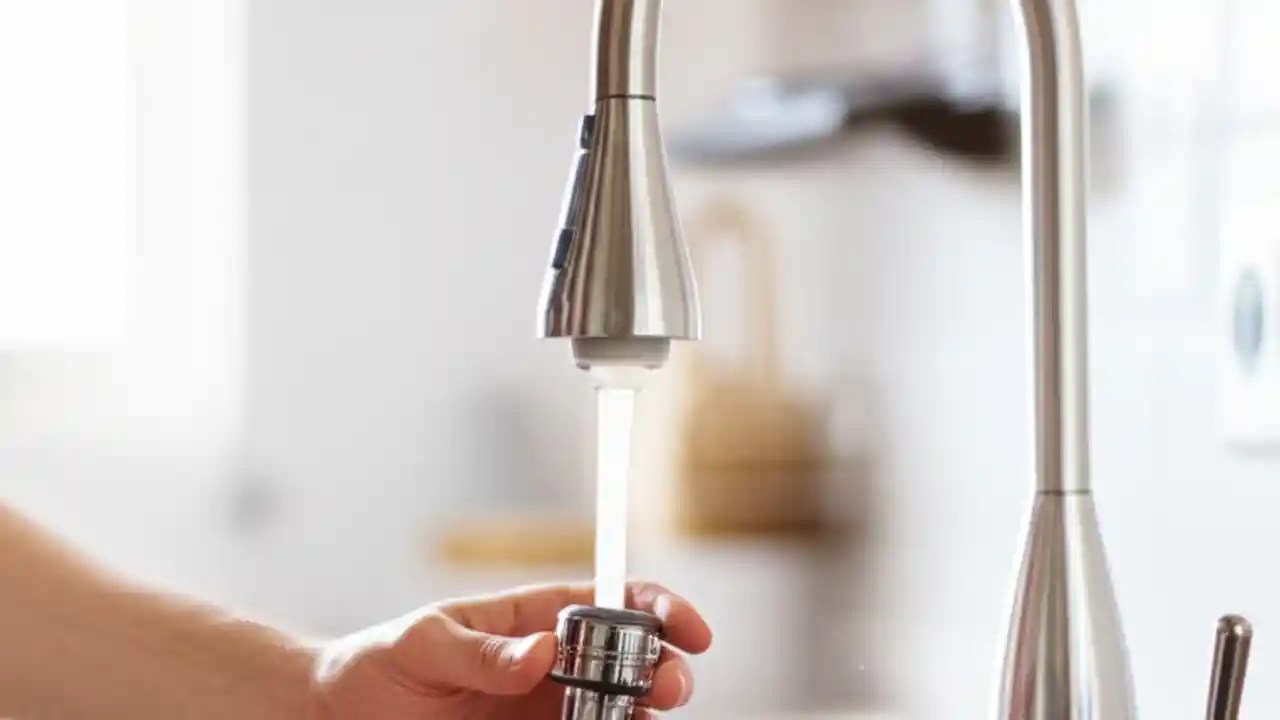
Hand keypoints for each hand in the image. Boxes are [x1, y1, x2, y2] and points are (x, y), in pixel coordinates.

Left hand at [310, 581, 712, 718]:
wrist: (338, 717)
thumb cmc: (377, 665)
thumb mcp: (420, 645)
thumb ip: (482, 650)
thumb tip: (544, 648)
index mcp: (534, 618)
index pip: (612, 600)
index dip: (660, 608)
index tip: (690, 631)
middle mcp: (553, 663)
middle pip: (631, 660)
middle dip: (664, 670)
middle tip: (666, 690)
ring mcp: (546, 710)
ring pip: (619, 711)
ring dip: (641, 715)